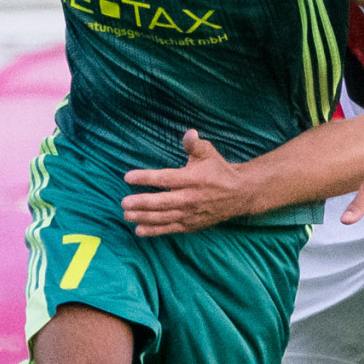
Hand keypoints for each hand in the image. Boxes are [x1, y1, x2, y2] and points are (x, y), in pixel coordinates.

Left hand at [121, 131, 258, 235]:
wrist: (239, 194)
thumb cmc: (219, 170)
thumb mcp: (209, 153)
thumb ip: (195, 144)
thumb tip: (189, 133)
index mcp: (192, 179)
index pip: (165, 178)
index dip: (145, 178)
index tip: (128, 177)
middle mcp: (190, 198)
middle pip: (161, 202)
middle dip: (141, 203)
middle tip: (124, 203)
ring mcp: (190, 214)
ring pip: (163, 217)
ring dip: (143, 217)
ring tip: (127, 215)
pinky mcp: (191, 225)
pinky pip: (170, 229)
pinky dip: (155, 231)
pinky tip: (139, 230)